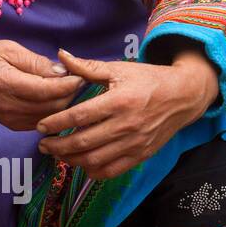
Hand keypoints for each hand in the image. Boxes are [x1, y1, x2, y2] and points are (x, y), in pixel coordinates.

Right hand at [0, 40, 85, 130]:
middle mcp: (7, 105)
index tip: (82, 76)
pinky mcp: (14, 126)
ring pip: (50, 117)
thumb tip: (63, 72)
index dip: (67, 85)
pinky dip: (54, 112)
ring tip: (70, 89)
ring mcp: (10, 119)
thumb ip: (36, 62)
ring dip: (65, 104)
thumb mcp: (9, 50)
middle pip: (51, 106)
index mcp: (4, 83)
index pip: (44, 90)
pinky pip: (43, 122)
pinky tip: (57, 99)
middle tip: (79, 81)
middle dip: (70, 94)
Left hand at [34, 48, 218, 180]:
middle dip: (58, 145)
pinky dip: (93, 171)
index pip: (80, 116)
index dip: (56, 123)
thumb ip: (87, 67)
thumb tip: (61, 55)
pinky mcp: (142, 155)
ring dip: (71, 160)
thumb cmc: (149, 79)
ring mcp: (135, 143)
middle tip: (42, 144)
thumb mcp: (119, 69)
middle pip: (84, 142)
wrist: (185, 96)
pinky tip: (80, 163)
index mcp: (119, 101)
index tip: (40, 126)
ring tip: (57, 153)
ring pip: (96, 160)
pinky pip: (113, 170)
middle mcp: (127, 125)